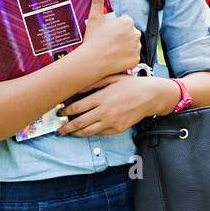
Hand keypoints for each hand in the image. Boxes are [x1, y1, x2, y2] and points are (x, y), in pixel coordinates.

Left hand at [59, 73, 175, 136]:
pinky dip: (91, 133)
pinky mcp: (118, 129)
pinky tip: (86, 131)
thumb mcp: (112, 78)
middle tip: (58, 129)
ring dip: (76, 133)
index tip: (59, 113)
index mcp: (101, 97)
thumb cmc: (132, 85)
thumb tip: (77, 88)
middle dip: (65, 127)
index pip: (77, 107)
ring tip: (69, 133)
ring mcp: (111, 122)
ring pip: (88, 131)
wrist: (151, 96)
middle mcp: (105, 111)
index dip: (65, 111)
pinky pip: (100, 133)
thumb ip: (94, 83)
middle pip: (79, 122)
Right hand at [76, 0, 141, 76]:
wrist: (92, 61)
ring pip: (132, 44)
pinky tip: (116, 58)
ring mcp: (137, 47)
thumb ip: (97, 0)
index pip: (124, 23)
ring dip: (125, 46)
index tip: (107, 33)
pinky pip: (133, 56)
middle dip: (122, 36)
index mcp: (127, 21)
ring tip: (112, 50)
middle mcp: (136, 33)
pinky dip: (126, 57)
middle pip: (130, 33)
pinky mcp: (136, 59)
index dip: (115, 28)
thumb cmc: (93, 39)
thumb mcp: (94, 18)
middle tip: (109, 42)